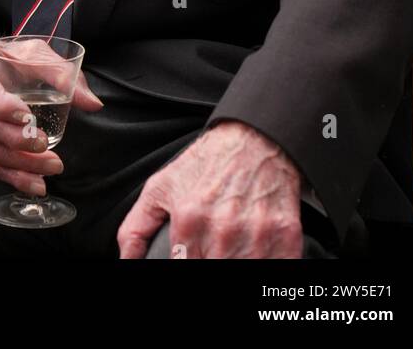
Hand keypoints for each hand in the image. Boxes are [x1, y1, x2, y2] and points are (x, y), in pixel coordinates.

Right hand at [0, 33, 103, 196]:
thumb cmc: (5, 56)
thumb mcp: (33, 53)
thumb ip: (62, 74)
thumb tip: (93, 104)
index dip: (4, 106)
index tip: (31, 119)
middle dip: (18, 144)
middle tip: (48, 152)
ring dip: (16, 166)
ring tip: (45, 175)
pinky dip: (6, 175)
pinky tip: (28, 182)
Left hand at [117, 119, 303, 258]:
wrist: (254, 139)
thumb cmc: (208, 163)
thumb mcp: (161, 187)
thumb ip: (136, 229)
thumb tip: (126, 262)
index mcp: (189, 220)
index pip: (180, 271)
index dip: (182, 269)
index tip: (187, 259)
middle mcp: (222, 232)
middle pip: (212, 272)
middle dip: (207, 262)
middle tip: (208, 251)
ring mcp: (256, 237)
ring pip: (242, 274)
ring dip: (234, 265)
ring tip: (228, 250)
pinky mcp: (285, 239)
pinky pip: (275, 272)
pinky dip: (264, 267)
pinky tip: (252, 253)